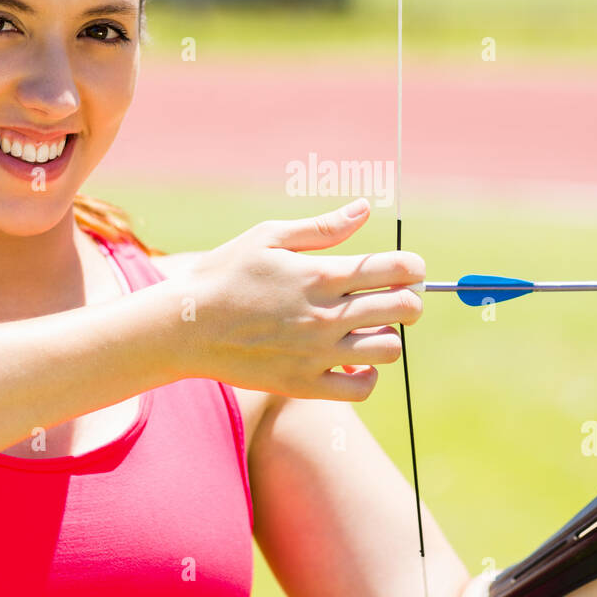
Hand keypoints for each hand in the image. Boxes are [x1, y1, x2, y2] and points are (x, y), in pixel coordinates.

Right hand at [178, 198, 424, 399]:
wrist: (183, 327)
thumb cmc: (224, 273)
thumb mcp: (268, 237)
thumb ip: (322, 228)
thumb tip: (364, 209)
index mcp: (319, 275)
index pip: (395, 269)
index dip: (412, 267)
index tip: (407, 269)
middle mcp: (324, 316)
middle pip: (403, 309)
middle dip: (409, 299)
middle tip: (395, 297)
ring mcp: (316, 354)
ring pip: (388, 348)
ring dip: (387, 335)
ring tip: (367, 327)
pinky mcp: (304, 385)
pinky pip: (361, 387)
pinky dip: (367, 374)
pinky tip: (352, 359)